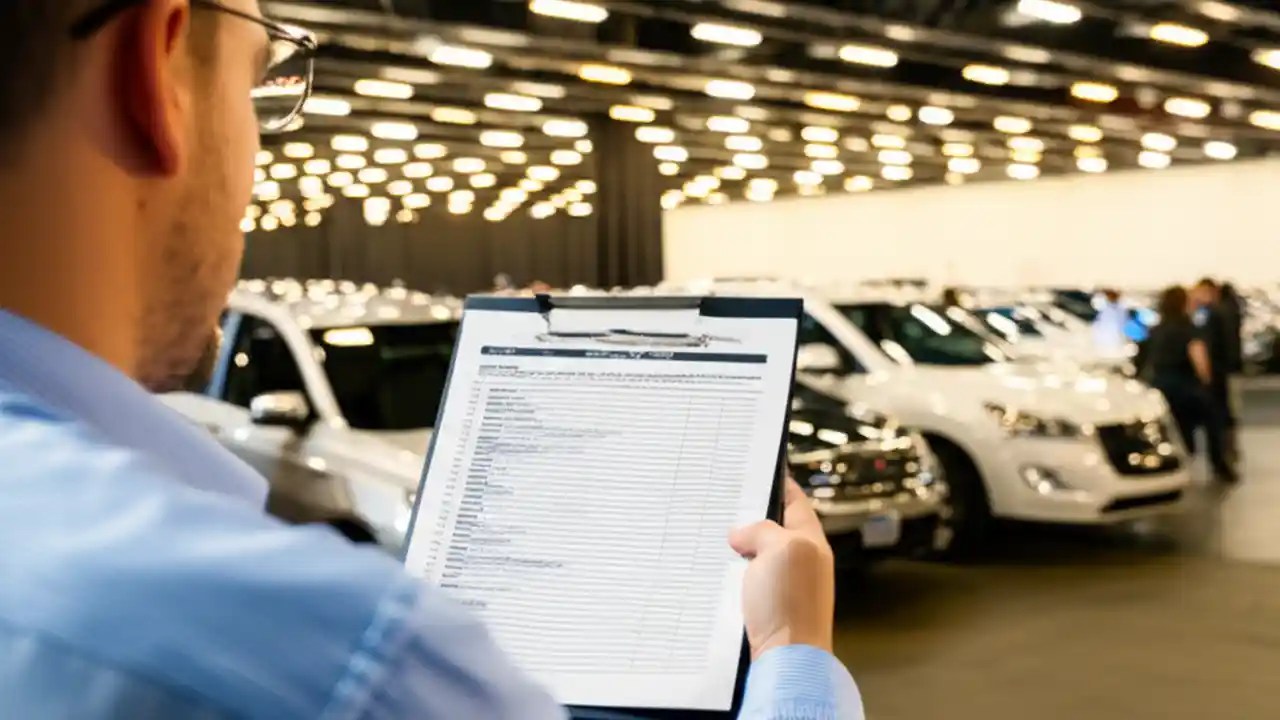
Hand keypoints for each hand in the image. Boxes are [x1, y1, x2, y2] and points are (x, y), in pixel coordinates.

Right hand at [729, 478, 835, 659]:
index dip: (778, 483)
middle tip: (724, 503)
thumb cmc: (790, 605)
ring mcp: (785, 587)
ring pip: (758, 555)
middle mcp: (801, 562)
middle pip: (774, 528)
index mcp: (810, 542)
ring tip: (712, 534)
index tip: (759, 468)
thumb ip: (762, 530)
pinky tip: (716, 571)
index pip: (795, 502)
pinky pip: (748, 580)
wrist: (786, 660)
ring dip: (739, 547)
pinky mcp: (768, 608)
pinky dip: (733, 572)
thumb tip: (741, 536)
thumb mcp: (780, 549)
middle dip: (750, 517)